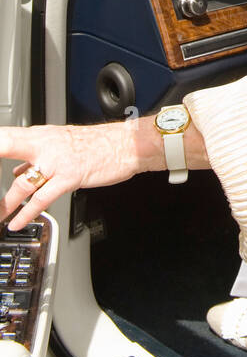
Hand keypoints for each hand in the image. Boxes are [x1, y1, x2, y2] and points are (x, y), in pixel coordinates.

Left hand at [0, 120, 143, 230]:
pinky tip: (17, 221)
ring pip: (22, 182)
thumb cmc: (96, 144)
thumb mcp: (61, 144)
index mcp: (39, 135)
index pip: (5, 136)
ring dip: (5, 204)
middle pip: (7, 145)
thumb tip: (15, 174)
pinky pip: (42, 197)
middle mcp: (44, 144)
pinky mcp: (69, 176)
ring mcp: (56, 160)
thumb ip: (34, 159)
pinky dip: (27, 212)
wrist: (125, 144)